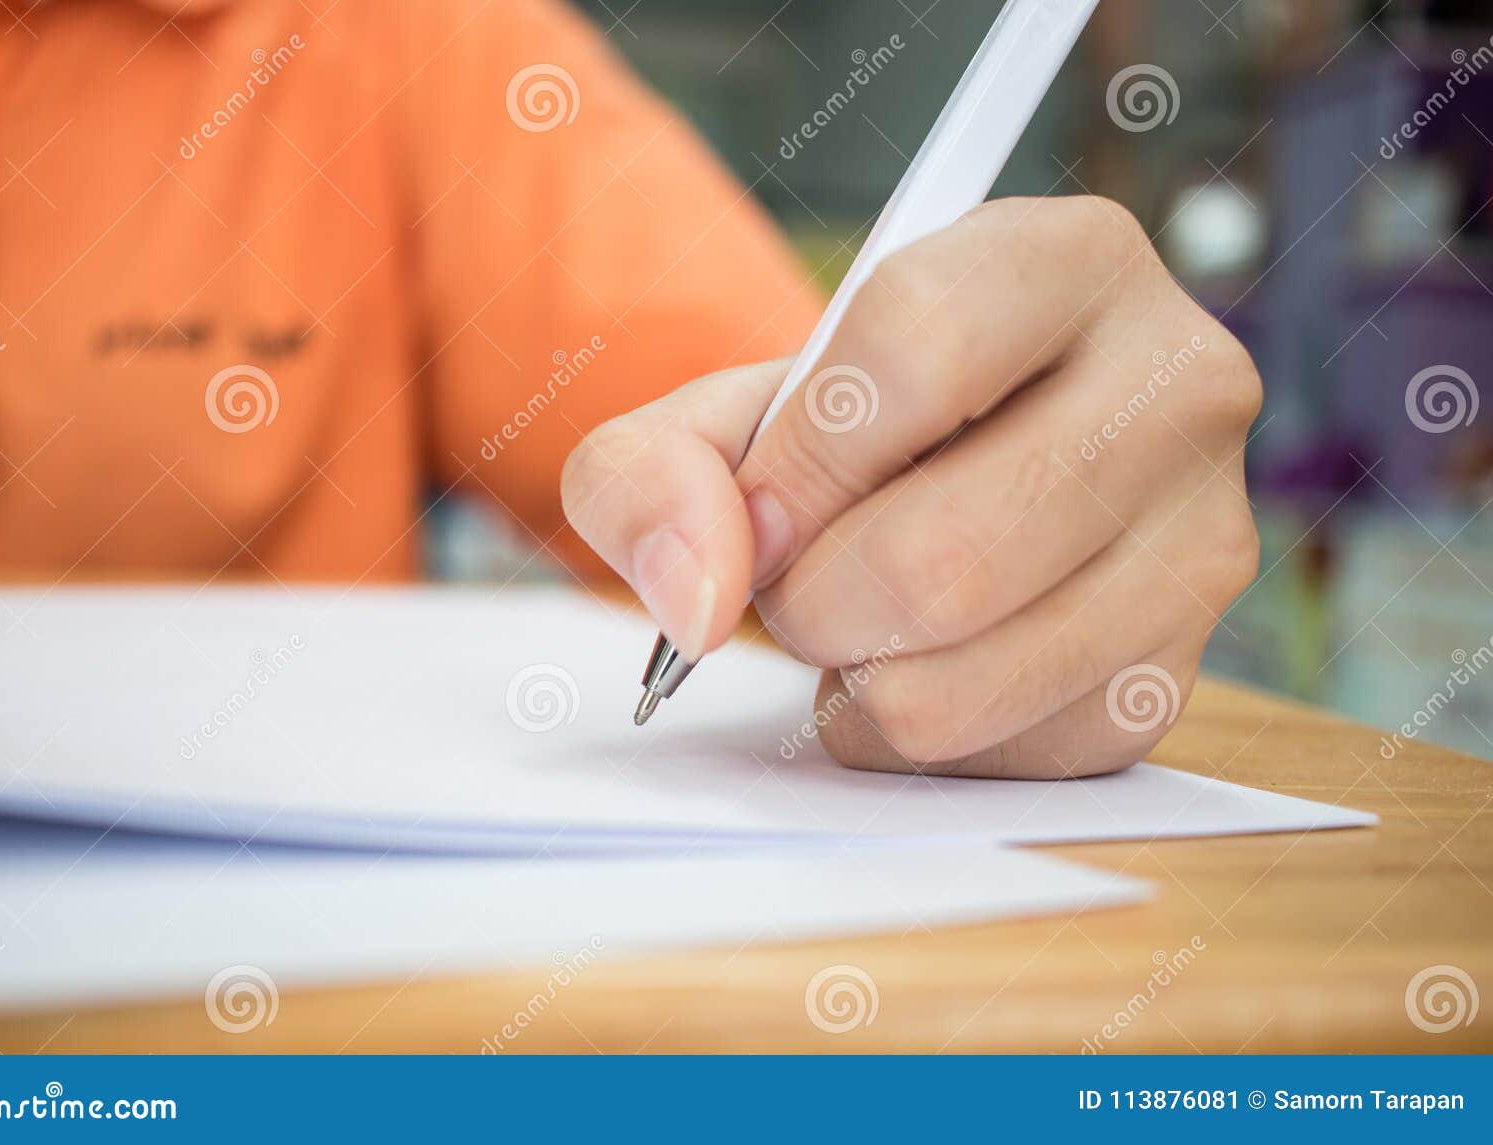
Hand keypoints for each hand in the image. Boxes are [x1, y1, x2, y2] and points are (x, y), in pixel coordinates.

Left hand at [562, 196, 1260, 777]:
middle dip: (813, 600)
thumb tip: (696, 607)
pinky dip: (917, 737)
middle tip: (806, 576)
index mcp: (1066, 260)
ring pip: (961, 688)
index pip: (917, 350)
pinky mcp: (1175, 669)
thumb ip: (651, 470)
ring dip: (858, 680)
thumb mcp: (729, 410)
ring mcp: (1202, 539)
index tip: (759, 514)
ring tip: (869, 617)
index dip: (801, 461)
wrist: (959, 474)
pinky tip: (929, 662)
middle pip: (940, 558)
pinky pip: (999, 759)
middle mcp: (1176, 387)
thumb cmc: (849, 430)